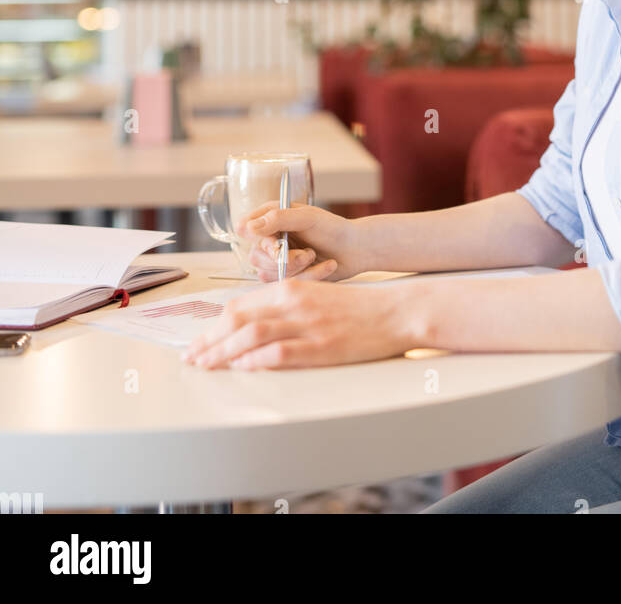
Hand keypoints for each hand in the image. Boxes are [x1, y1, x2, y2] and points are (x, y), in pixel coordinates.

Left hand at [181, 277, 419, 369]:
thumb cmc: (358, 307)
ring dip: (222, 352)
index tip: (200, 339)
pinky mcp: (321, 346)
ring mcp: (307, 325)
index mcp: (292, 287)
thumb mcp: (317, 296)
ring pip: (251, 335)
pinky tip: (240, 367)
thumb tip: (253, 327)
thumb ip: (286, 308)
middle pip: (239, 319)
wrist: (395, 311)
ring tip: (206, 365)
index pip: (241, 305)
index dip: (215, 324)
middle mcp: (294, 302)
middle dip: (209, 339)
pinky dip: (255, 360)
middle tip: (191, 356)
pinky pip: (279, 353)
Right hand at [236, 201, 362, 282]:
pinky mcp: (289, 278)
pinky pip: (289, 285)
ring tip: (316, 256)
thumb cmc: (332, 228)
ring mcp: (278, 261)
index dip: (261, 240)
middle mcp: (270, 240)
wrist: (355, 249)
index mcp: (271, 218)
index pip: (247, 229)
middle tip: (307, 253)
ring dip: (300, 268)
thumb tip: (247, 227)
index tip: (276, 245)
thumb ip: (277, 219)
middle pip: (256, 257)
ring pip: (272, 274)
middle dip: (285, 259)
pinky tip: (326, 266)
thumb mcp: (306, 217)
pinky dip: (311, 276)